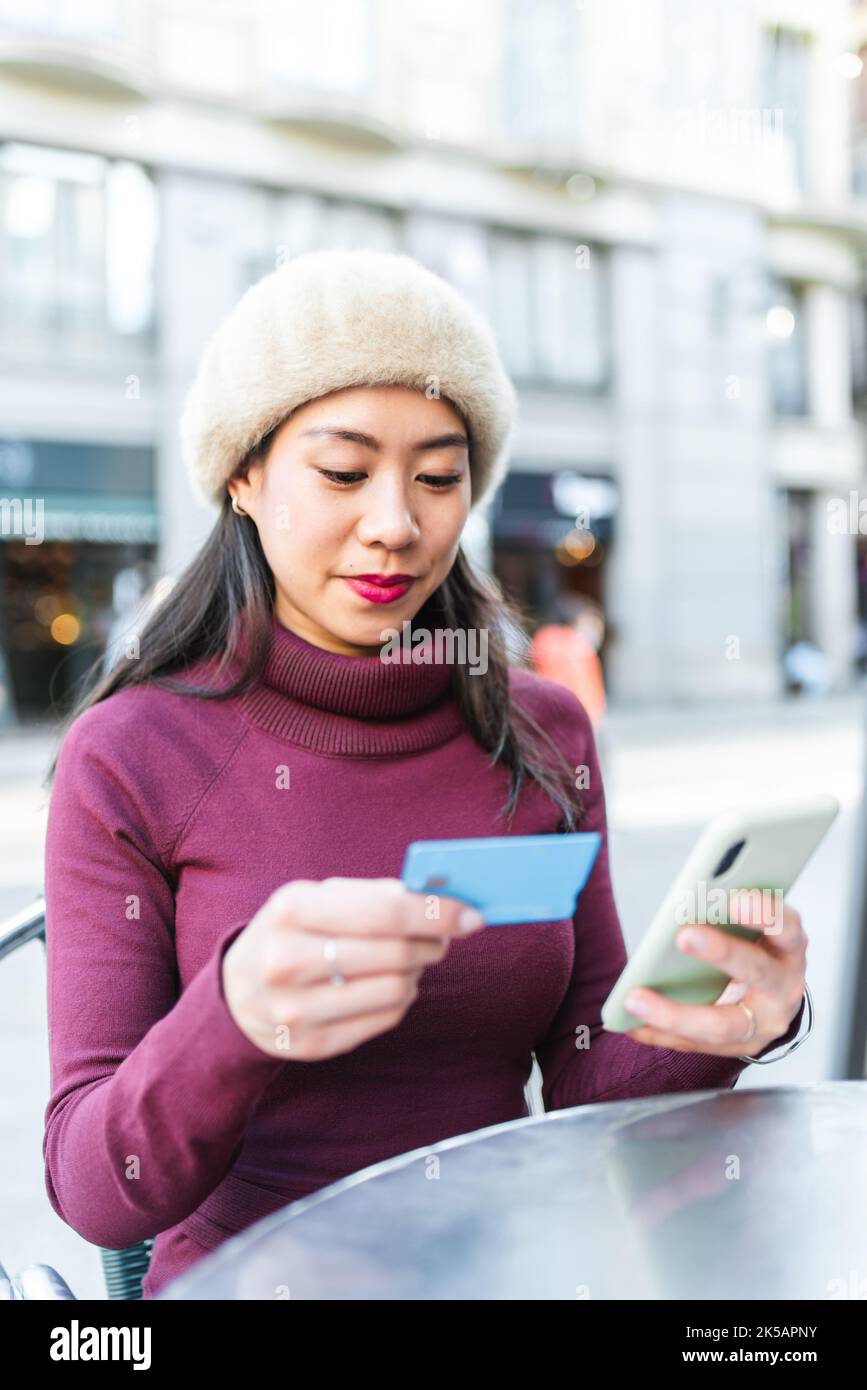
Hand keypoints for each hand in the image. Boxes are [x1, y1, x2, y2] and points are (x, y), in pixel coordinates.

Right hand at [222, 877, 483, 1060]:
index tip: (471, 915)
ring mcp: (294, 1009)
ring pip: (395, 991)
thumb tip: (439, 897)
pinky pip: (385, 1020)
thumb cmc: (293, 932)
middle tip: (441, 938)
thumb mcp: (317, 897)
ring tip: (409, 961)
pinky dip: (401, 999)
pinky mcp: (310, 1044)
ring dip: (416, 973)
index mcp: (291, 910)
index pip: (384, 913)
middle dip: (431, 943)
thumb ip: (376, 894)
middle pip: (394, 954)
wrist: (237, 991)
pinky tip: (388, 985)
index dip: (436, 914)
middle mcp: (286, 961)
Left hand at [621, 889, 806, 1057]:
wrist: (777, 997)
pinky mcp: (739, 1046)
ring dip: (675, 1014)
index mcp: (789, 947)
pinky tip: (631, 1023)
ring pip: (723, 1025)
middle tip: (685, 936)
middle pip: (758, 972)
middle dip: (721, 953)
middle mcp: (784, 986)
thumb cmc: (759, 949)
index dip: (765, 914)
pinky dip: (660, 1033)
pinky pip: (696, 1044)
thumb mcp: (757, 926)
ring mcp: (764, 1022)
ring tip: (635, 1000)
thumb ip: (732, 912)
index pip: (786, 928)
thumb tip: (687, 900)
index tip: (736, 898)